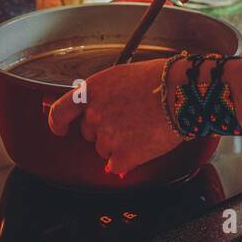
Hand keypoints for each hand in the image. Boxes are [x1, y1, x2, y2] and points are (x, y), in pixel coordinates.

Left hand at [46, 58, 185, 177]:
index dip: (58, 122)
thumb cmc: (159, 79)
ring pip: (104, 150)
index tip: (61, 128)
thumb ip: (103, 94)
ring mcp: (107, 137)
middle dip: (105, 129)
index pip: (60, 111)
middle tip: (129, 120)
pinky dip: (128, 161)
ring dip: (119, 144)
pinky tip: (143, 145)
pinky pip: (116, 165)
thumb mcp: (121, 76)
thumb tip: (96, 109)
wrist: (182, 93)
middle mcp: (94, 115)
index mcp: (92, 91)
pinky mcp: (122, 157)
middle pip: (89, 133)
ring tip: (142, 129)